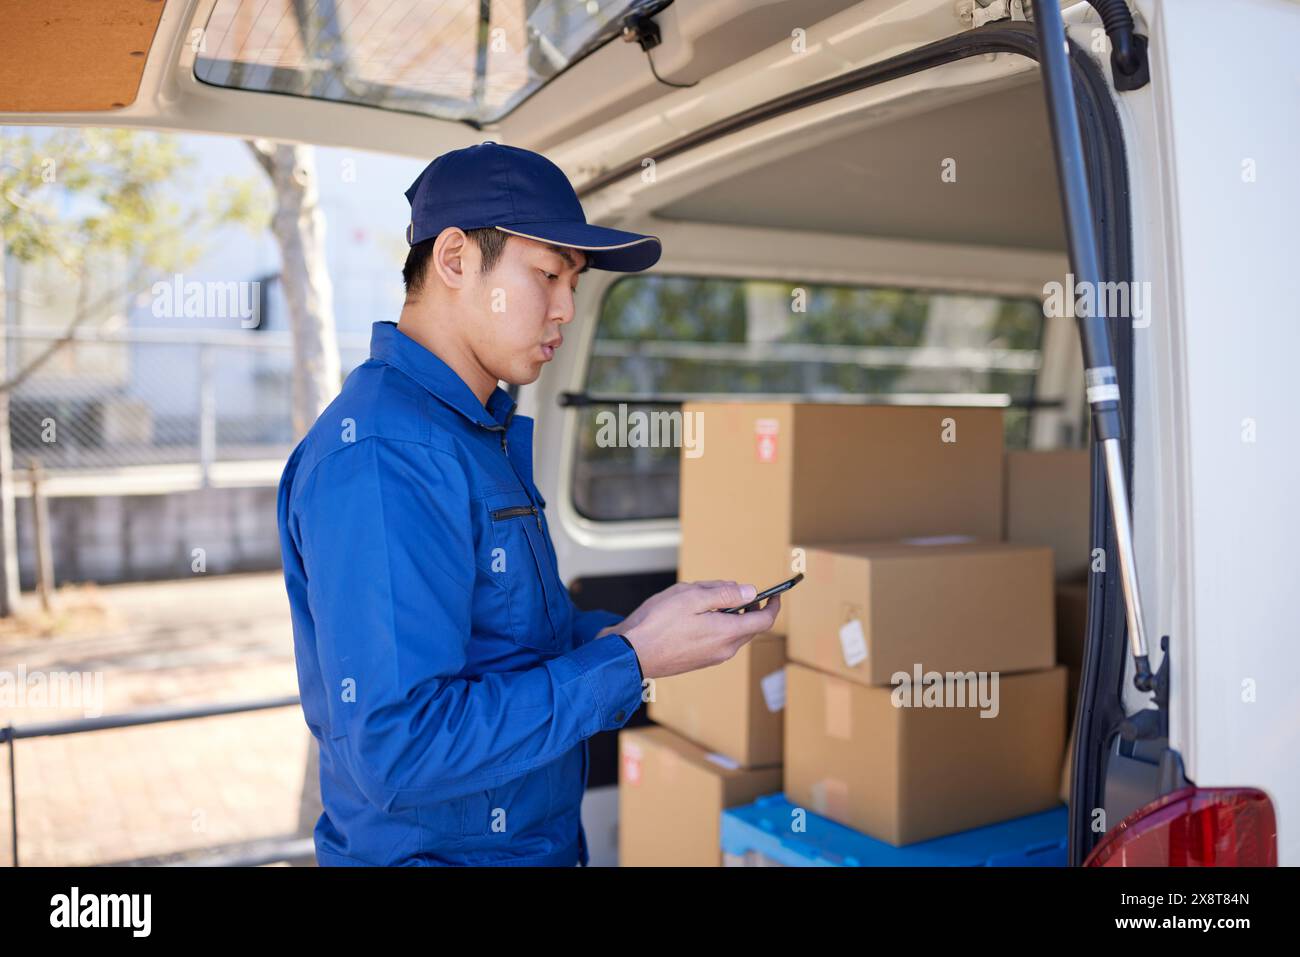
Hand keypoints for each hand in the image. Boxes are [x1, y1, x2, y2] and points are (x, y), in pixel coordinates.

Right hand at [620, 581, 780, 679]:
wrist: (630, 654)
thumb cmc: (656, 623)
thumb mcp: (691, 597)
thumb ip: (724, 594)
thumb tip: (749, 592)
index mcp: (727, 633)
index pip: (763, 621)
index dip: (772, 605)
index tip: (774, 594)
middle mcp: (724, 650)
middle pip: (749, 627)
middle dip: (746, 606)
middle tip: (729, 590)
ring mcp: (711, 658)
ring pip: (732, 633)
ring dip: (728, 615)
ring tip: (702, 600)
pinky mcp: (699, 661)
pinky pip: (718, 641)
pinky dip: (716, 625)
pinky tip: (693, 616)